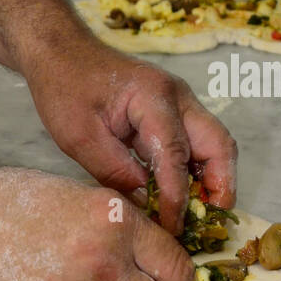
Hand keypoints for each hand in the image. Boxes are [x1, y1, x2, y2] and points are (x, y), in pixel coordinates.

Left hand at [26, 32, 237, 235]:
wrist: (61, 53)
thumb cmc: (65, 87)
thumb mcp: (79, 136)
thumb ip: (114, 171)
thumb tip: (146, 206)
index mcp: (152, 96)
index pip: (176, 153)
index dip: (177, 196)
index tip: (173, 228)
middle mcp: (177, 96)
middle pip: (217, 144)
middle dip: (219, 187)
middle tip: (207, 224)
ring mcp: (179, 103)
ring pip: (214, 144)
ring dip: (211, 181)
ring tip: (197, 217)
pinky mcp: (173, 112)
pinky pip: (197, 144)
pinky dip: (196, 172)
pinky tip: (182, 198)